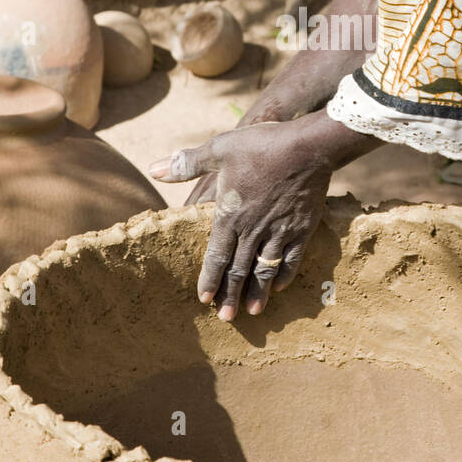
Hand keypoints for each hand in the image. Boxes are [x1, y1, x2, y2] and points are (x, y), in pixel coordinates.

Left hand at [149, 119, 331, 321]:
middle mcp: (253, 228)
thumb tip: (154, 169)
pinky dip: (284, 273)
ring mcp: (279, 230)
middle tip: (225, 317)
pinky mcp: (302, 228)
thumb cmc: (261, 145)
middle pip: (239, 269)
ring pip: (264, 269)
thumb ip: (187, 163)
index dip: (209, 278)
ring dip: (257, 292)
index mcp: (230, 214)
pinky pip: (291, 257)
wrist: (308, 146)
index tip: (204, 298)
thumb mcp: (220, 148)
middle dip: (230, 294)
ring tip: (252, 312)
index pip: (216, 254)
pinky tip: (279, 285)